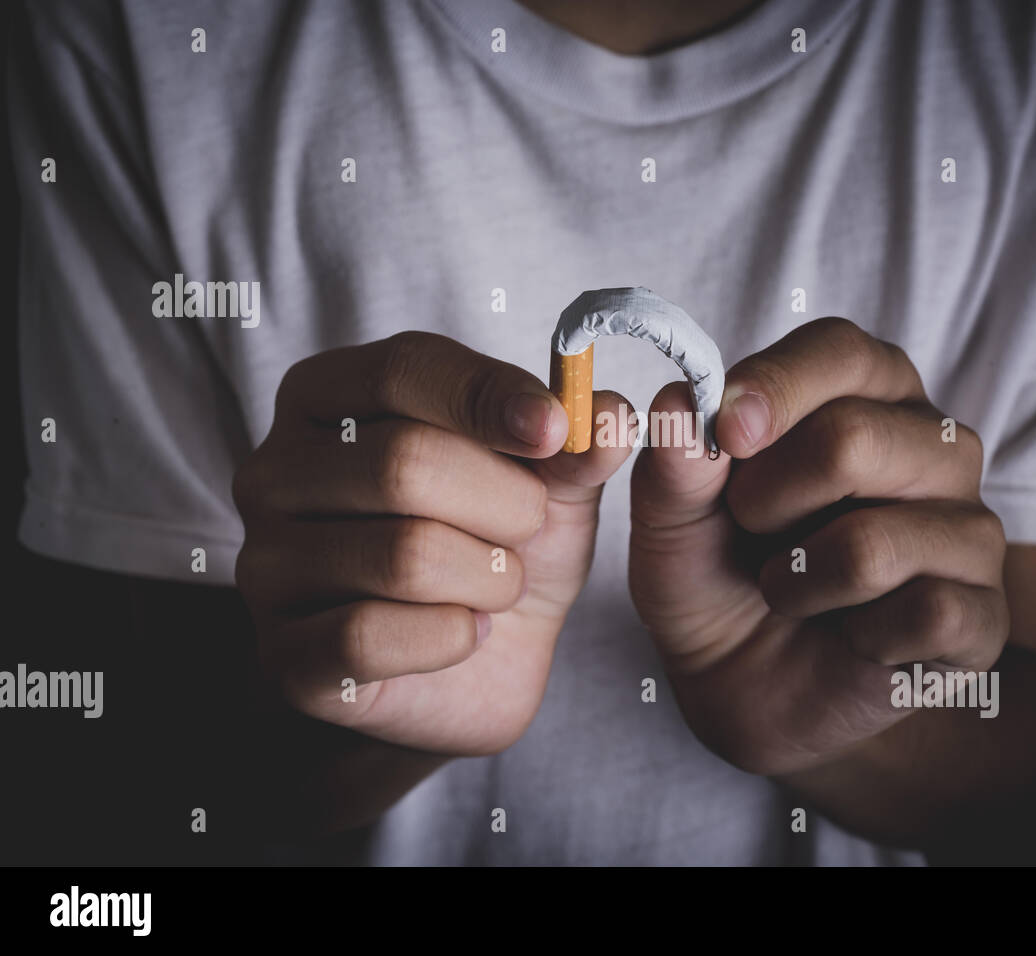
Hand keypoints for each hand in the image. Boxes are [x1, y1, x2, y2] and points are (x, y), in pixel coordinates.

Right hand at [234, 331, 632, 754]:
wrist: (478, 661)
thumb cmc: (496, 543)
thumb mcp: (548, 481)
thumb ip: (573, 444)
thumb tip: (606, 414)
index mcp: (330, 399)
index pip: (404, 368)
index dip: (489, 396)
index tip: (554, 429)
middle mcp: (276, 472)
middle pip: (404, 464)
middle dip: (504, 505)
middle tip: (526, 531)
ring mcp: (266, 565)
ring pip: (403, 557)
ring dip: (488, 578)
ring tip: (497, 584)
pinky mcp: (282, 654)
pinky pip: (370, 636)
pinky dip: (450, 637)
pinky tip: (466, 632)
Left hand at [629, 318, 1008, 774]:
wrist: (742, 687)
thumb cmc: (717, 577)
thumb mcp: (670, 521)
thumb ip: (674, 464)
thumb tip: (680, 404)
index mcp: (864, 393)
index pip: (840, 351)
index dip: (775, 388)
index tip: (725, 434)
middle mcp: (933, 446)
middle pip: (851, 441)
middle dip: (766, 503)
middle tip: (753, 534)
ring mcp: (970, 529)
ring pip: (875, 543)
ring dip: (801, 583)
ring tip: (794, 591)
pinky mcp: (985, 613)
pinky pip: (926, 614)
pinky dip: (861, 637)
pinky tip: (854, 637)